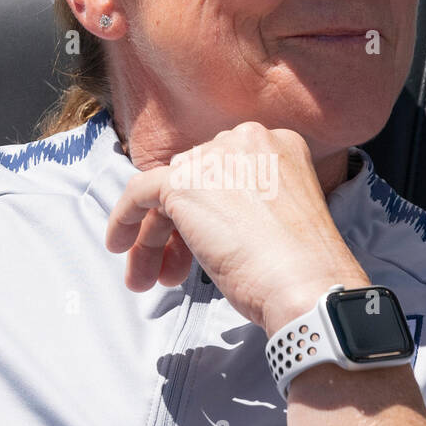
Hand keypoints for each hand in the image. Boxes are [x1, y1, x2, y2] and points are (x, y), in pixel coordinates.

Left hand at [103, 122, 368, 331]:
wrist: (306, 285)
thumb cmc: (303, 270)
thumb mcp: (282, 219)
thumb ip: (248, 204)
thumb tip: (209, 224)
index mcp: (279, 145)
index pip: (225, 173)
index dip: (208, 213)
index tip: (201, 250)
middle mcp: (246, 140)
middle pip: (195, 181)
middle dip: (178, 229)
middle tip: (172, 272)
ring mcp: (214, 158)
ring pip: (168, 190)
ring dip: (154, 237)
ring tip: (148, 280)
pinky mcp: (184, 181)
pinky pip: (140, 192)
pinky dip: (125, 218)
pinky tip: (120, 246)